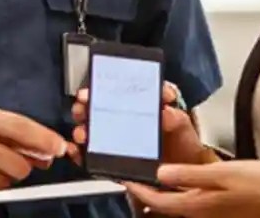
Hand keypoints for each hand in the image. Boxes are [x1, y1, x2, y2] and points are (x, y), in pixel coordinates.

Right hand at [70, 82, 213, 166]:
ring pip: (91, 127)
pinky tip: (77, 150)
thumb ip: (177, 119)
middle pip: (100, 103)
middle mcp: (126, 116)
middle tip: (85, 100)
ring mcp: (116, 136)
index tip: (103, 84)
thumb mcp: (183, 129)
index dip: (112, 83)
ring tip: (83, 131)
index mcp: (144, 104)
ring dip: (82, 126)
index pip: (126, 87)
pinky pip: (90, 153)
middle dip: (89, 100)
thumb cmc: (183, 147)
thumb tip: (167, 112)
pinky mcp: (110, 157)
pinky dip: (80, 152)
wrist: (182, 177)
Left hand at [125, 161, 259, 217]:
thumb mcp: (224, 173)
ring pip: (176, 207)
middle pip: (164, 207)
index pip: (157, 201)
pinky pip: (190, 205)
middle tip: (132, 177)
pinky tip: (179, 182)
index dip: (138, 190)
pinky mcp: (219, 212)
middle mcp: (200, 214)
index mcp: (197, 205)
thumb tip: (160, 172)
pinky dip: (178, 195)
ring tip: (149, 178)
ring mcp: (210, 215)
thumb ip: (190, 174)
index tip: (123, 178)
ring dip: (161, 196)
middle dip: (145, 195)